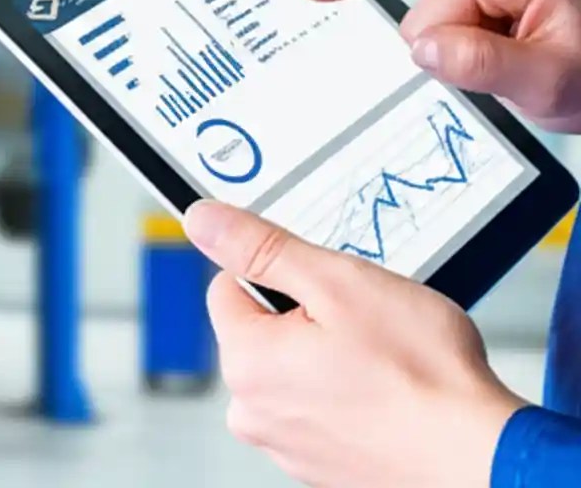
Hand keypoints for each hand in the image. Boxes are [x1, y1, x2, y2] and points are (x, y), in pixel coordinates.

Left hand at [183, 200, 525, 487]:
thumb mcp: (336, 283)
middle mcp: (253, 410)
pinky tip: (386, 393)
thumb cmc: (420, 376)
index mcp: (245, 362)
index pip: (227, 286)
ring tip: (381, 361)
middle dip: (304, 316)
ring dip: (327, 358)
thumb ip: (262, 249)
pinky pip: (320, 407)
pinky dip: (346, 396)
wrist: (480, 455)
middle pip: (260, 331)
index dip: (278, 273)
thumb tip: (204, 222)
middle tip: (362, 322)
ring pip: (292, 370)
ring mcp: (285, 443)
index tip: (320, 280)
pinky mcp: (319, 463)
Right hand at [302, 0, 580, 132]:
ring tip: (513, 56)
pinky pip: (445, 8)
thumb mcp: (547, 83)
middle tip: (505, 69)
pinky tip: (506, 43)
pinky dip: (466, 36)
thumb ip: (483, 64)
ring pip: (433, 13)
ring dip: (461, 45)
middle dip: (449, 44)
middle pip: (429, 3)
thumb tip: (424, 46)